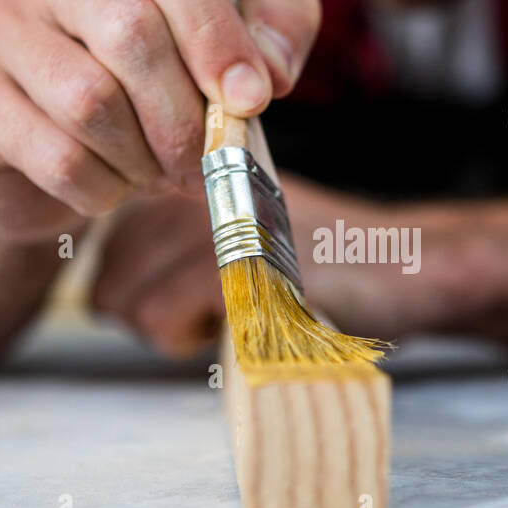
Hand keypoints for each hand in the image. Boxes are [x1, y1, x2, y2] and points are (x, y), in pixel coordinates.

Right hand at [0, 0, 319, 241]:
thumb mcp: (221, 51)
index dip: (216, 29)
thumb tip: (269, 70)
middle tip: (212, 160)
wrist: (45, 161)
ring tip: (161, 172)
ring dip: (145, 157)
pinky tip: (113, 186)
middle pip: (131, 30)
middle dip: (187, 113)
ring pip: (91, 100)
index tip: (255, 98)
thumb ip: (272, 31)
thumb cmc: (150, 90)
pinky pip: (59, 157)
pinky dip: (104, 188)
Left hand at [89, 175, 441, 356]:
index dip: (143, 290)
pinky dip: (196, 338)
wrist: (404, 260)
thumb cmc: (319, 259)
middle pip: (104, 282)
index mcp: (178, 169)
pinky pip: (160, 318)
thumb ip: (168, 240)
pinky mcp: (227, 257)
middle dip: (153, 314)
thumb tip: (103, 290)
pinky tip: (245, 321)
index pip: (105, 253)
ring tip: (238, 311)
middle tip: (220, 307)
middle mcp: (180, 178)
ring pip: (123, 303)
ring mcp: (202, 213)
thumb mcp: (234, 228)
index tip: (201, 290)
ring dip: (174, 329)